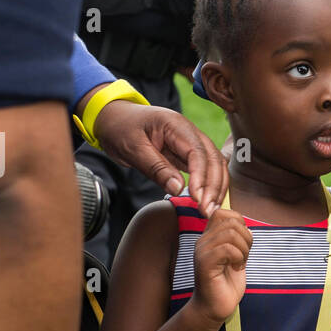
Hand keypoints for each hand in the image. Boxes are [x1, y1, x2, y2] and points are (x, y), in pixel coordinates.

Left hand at [92, 101, 227, 216]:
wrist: (114, 119)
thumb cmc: (121, 129)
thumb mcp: (133, 149)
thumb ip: (157, 168)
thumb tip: (178, 189)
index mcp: (176, 125)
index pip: (198, 152)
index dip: (201, 177)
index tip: (198, 199)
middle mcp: (189, 132)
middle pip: (213, 159)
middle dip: (214, 186)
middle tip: (206, 211)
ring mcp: (191, 142)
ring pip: (214, 165)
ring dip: (216, 188)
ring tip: (209, 211)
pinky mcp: (188, 154)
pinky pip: (205, 169)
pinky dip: (209, 186)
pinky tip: (206, 201)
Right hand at [191, 208, 251, 325]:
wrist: (214, 308)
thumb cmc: (226, 284)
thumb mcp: (236, 257)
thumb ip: (238, 241)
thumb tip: (246, 227)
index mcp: (209, 238)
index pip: (222, 212)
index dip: (239, 223)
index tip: (243, 243)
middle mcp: (203, 241)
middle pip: (231, 220)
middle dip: (246, 237)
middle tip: (244, 256)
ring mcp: (202, 251)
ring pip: (231, 233)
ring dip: (244, 249)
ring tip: (240, 263)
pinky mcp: (204, 264)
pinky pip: (228, 249)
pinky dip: (239, 258)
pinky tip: (236, 268)